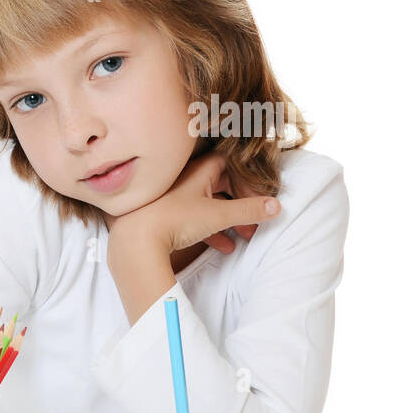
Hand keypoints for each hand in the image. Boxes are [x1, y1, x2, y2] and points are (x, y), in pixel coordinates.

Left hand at [112, 151, 279, 256]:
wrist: (134, 243)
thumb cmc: (173, 220)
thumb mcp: (218, 215)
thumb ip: (249, 210)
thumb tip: (277, 206)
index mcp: (197, 172)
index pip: (228, 165)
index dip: (247, 179)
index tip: (259, 198)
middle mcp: (184, 182)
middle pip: (221, 186)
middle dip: (241, 203)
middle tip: (256, 221)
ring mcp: (174, 201)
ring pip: (209, 205)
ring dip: (229, 220)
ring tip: (245, 237)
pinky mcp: (165, 220)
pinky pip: (194, 222)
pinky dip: (211, 232)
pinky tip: (224, 248)